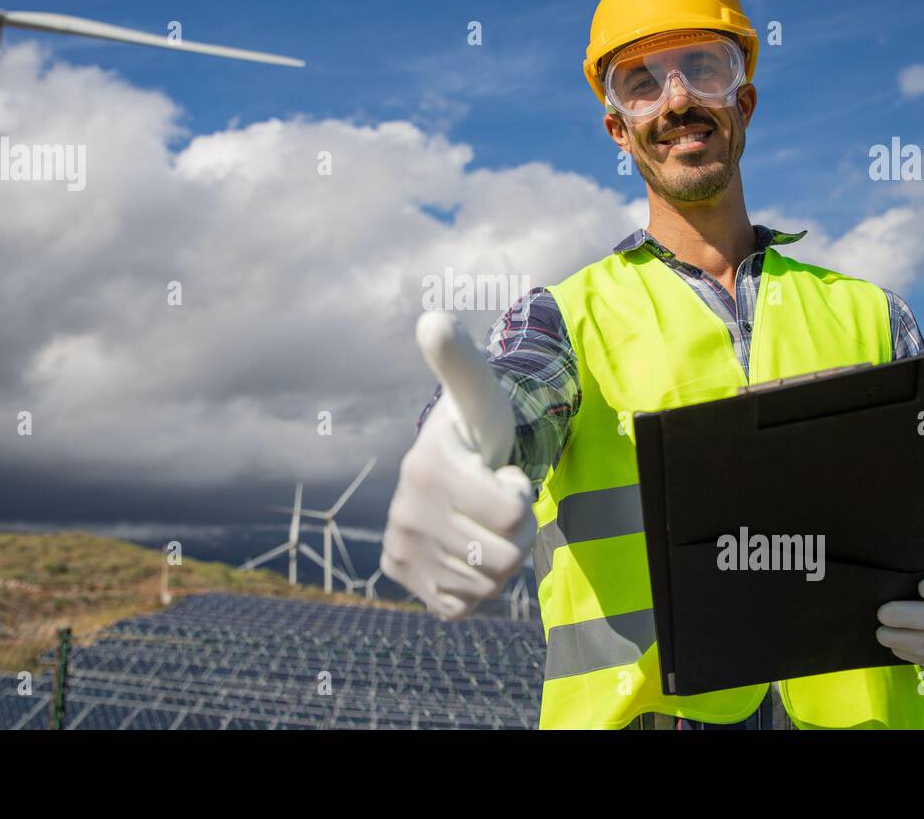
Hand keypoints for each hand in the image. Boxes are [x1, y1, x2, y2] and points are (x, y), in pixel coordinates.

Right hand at [380, 311, 536, 619]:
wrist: (450, 466)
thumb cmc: (476, 428)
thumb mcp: (478, 395)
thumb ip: (461, 362)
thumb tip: (434, 319)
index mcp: (427, 470)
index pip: (512, 513)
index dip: (520, 493)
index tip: (500, 471)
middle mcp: (406, 516)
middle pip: (505, 556)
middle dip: (516, 529)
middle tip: (496, 500)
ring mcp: (404, 552)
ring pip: (489, 584)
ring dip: (499, 558)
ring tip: (482, 522)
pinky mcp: (407, 581)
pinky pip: (465, 604)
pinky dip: (476, 584)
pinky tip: (466, 549)